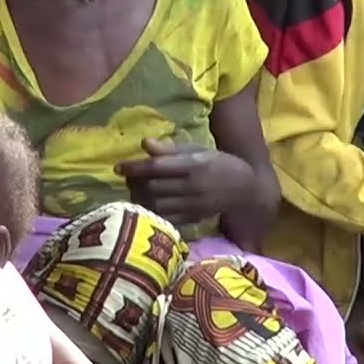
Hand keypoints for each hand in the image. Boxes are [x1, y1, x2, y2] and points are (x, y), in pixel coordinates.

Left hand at [114, 139, 251, 225]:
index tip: (118, 167)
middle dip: (135, 184)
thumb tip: (144, 143)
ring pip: (157, 206)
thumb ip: (171, 149)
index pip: (157, 167)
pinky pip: (166, 219)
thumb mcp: (198, 150)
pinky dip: (152, 213)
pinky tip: (147, 206)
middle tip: (127, 178)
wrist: (245, 189)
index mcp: (193, 165)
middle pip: (153, 188)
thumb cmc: (218, 163)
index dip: (135, 167)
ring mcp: (193, 206)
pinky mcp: (194, 219)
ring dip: (140, 200)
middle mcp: (193, 186)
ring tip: (135, 191)